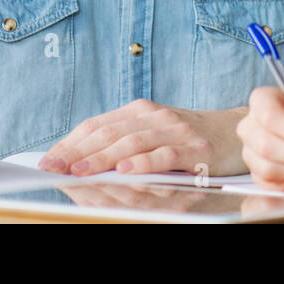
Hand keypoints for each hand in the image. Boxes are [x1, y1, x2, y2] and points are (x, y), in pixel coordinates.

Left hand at [38, 100, 245, 176]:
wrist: (236, 132)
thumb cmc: (190, 138)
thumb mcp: (154, 133)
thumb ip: (123, 142)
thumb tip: (78, 161)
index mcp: (140, 111)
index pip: (98, 125)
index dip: (70, 143)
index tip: (47, 161)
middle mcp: (155, 116)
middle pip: (109, 133)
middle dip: (77, 152)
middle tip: (54, 169)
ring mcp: (176, 130)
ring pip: (132, 143)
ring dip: (102, 159)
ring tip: (79, 172)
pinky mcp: (195, 148)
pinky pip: (165, 155)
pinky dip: (143, 163)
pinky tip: (125, 172)